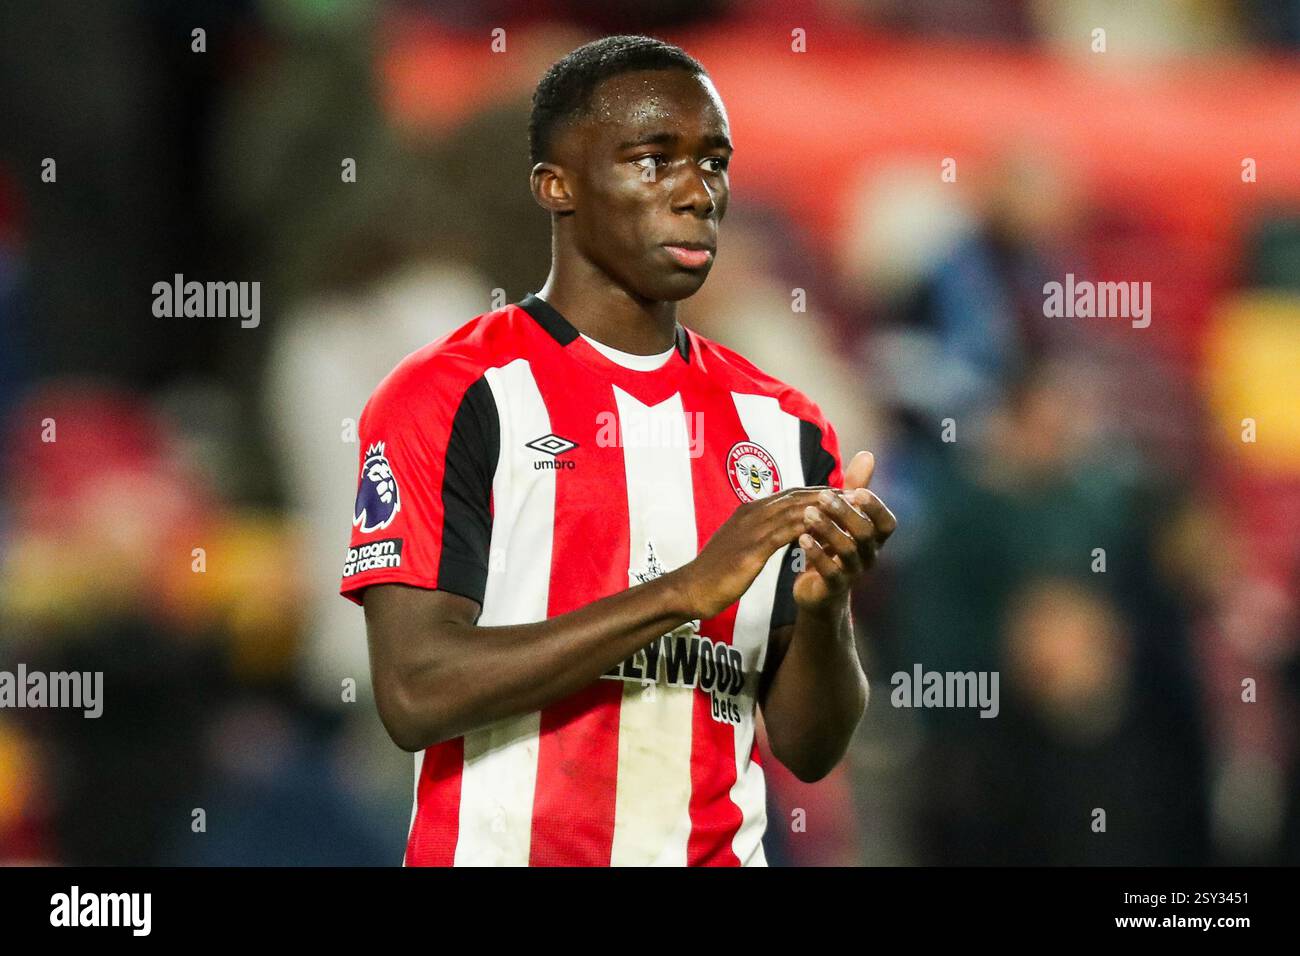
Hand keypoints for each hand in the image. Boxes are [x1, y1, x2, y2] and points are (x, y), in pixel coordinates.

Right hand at [673, 487, 844, 619]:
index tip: (844, 496)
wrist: (690, 589)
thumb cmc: (715, 573)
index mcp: (750, 511)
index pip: (791, 495)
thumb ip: (759, 535)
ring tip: (851, 510)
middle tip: (858, 496)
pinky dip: (809, 528)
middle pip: (798, 496)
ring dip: (825, 508)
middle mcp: (752, 513)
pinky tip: (828, 532)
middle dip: (829, 495)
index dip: (819, 494)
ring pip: (796, 510)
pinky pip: (786, 533)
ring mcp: (751, 528)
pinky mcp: (752, 548)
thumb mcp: (741, 547)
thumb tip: (778, 533)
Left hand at [792, 451, 896, 610]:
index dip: (876, 507)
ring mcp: (854, 573)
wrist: (819, 590)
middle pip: (865, 533)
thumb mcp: (844, 516)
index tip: (857, 491)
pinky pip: (831, 571)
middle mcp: (869, 555)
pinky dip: (817, 554)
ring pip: (848, 551)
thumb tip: (867, 454)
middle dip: (845, 513)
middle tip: (822, 497)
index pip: (887, 522)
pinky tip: (802, 539)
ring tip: (807, 514)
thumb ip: (855, 488)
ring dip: (827, 530)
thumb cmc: (833, 546)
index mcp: (874, 537)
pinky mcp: (834, 587)